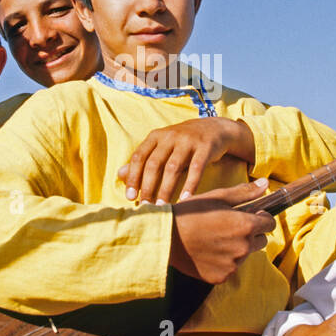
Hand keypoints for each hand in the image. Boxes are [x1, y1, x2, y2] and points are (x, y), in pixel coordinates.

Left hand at [120, 117, 255, 202]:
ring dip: (166, 189)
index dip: (133, 177)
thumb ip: (143, 160)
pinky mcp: (205, 147)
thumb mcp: (161, 146)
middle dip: (147, 186)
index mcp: (156, 136)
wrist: (215, 128)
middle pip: (154, 163)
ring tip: (162, 206)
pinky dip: (190, 184)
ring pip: (173, 167)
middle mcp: (170, 136)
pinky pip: (196, 168)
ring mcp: (188, 140)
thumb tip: (120, 175)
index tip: (130, 197)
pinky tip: (185, 199)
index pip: (139, 157)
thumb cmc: (183, 142)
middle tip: (145, 206)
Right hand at [168, 179, 275, 284]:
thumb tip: (265, 184)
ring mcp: (233, 265)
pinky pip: (230, 268)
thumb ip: (245, 193)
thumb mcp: (217, 197)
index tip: (249, 215)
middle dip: (250, 234)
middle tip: (227, 227)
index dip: (260, 217)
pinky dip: (223, 261)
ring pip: (244, 255)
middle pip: (260, 241)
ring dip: (236, 248)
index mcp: (245, 225)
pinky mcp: (221, 277)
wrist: (165, 237)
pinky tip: (207, 252)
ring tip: (213, 239)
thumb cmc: (190, 212)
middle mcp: (243, 247)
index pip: (269, 223)